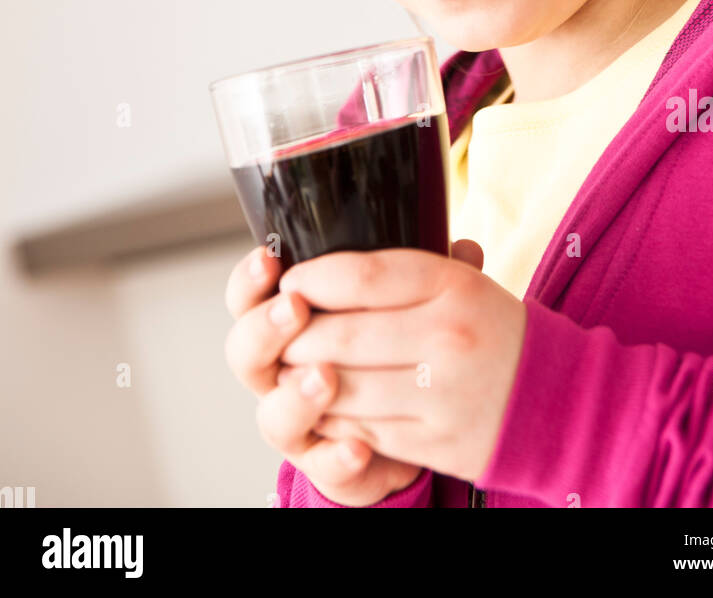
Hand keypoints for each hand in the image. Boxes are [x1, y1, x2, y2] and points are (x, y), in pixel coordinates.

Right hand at [224, 244, 420, 504]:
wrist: (419, 421)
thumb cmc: (401, 349)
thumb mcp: (407, 304)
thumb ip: (418, 275)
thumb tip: (467, 246)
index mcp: (292, 326)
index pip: (249, 298)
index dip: (250, 279)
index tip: (268, 258)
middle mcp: (285, 376)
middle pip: (246, 352)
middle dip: (265, 328)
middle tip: (293, 308)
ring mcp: (302, 425)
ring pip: (272, 416)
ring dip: (296, 396)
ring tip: (323, 376)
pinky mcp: (330, 466)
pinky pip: (324, 467)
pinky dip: (338, 456)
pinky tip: (358, 447)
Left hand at [277, 239, 526, 483]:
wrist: (559, 397)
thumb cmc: (492, 330)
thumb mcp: (461, 282)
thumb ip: (400, 269)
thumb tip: (320, 268)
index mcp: (454, 286)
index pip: (362, 275)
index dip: (313, 278)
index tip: (291, 281)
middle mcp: (449, 337)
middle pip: (344, 334)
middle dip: (297, 335)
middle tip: (281, 332)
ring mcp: (442, 394)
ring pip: (345, 388)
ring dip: (304, 381)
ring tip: (290, 370)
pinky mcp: (436, 442)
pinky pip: (363, 431)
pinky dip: (334, 419)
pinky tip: (324, 405)